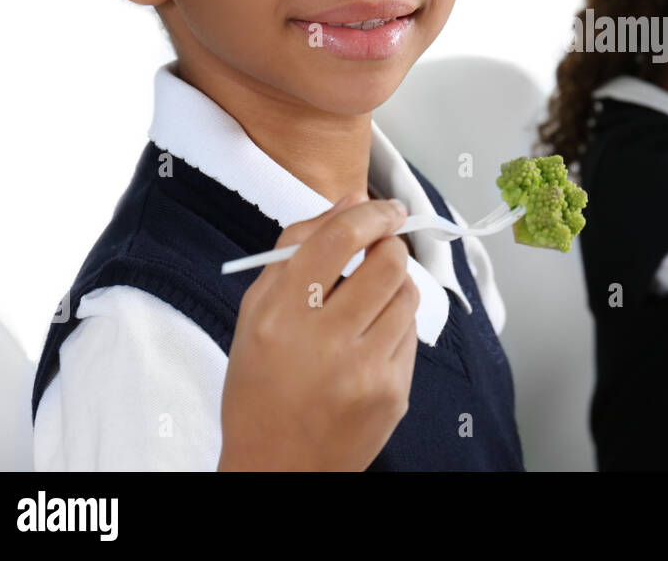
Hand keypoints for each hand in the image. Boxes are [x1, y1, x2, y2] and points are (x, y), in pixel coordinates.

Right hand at [218, 192, 419, 470]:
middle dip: (389, 246)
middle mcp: (322, 342)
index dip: (369, 213)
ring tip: (368, 302)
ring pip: (407, 295)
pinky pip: (411, 335)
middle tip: (378, 250)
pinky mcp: (393, 393)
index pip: (337, 239)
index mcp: (279, 317)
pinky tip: (369, 343)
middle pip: (386, 262)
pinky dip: (395, 327)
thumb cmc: (261, 388)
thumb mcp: (256, 314)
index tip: (384, 208)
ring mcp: (364, 371)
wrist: (277, 468)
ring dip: (394, 285)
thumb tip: (351, 199)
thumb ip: (298, 249)